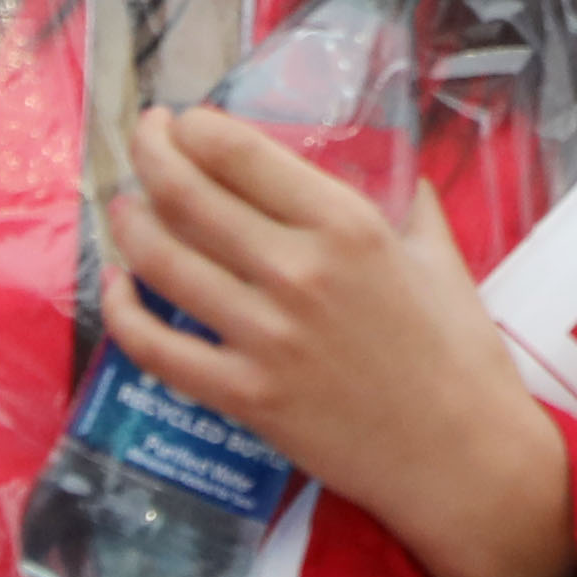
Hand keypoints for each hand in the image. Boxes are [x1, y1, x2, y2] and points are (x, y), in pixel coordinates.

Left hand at [103, 113, 576, 576]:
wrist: (461, 456)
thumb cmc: (458, 351)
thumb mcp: (437, 255)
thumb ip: (405, 200)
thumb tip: (382, 159)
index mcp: (347, 225)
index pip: (241, 155)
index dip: (196, 129)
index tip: (183, 121)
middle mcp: (296, 272)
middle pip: (188, 196)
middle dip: (150, 155)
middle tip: (142, 139)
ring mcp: (264, 337)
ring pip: (161, 263)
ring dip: (128, 224)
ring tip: (123, 207)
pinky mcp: (244, 396)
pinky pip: (156, 349)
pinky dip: (122, 313)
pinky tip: (116, 290)